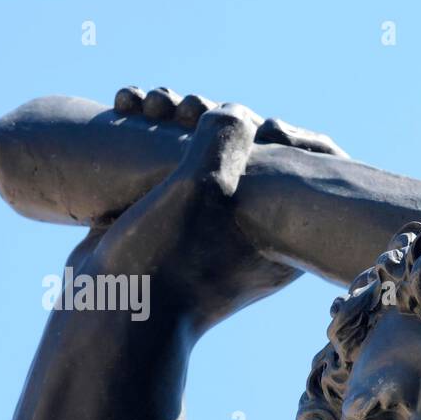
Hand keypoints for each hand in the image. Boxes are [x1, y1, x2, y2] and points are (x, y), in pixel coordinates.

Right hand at [62, 85, 343, 336]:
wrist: (110, 314)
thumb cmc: (165, 260)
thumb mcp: (204, 189)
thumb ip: (227, 140)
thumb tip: (235, 112)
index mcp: (284, 235)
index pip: (310, 170)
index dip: (284, 131)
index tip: (251, 124)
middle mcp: (253, 234)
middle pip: (253, 154)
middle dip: (214, 113)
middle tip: (181, 108)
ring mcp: (208, 230)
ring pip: (204, 153)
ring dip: (173, 115)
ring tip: (146, 105)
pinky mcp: (165, 223)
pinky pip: (169, 166)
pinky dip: (148, 133)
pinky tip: (124, 109)